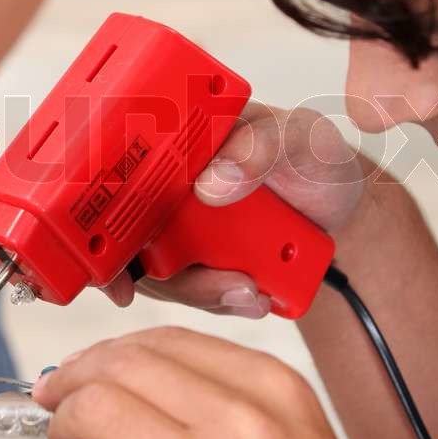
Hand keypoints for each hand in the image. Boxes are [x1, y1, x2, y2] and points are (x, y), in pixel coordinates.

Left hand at [35, 326, 420, 438]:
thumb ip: (229, 405)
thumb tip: (141, 388)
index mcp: (274, 390)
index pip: (167, 341)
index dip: (111, 351)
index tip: (88, 367)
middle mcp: (241, 420)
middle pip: (123, 366)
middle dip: (74, 379)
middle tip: (55, 398)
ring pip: (98, 413)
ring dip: (64, 424)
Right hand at [105, 102, 367, 317]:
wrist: (343, 210)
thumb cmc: (314, 159)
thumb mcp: (299, 138)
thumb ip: (260, 146)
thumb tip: (210, 180)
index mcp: (173, 138)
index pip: (113, 167)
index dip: (94, 211)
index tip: (107, 250)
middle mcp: (164, 185)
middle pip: (123, 236)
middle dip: (156, 273)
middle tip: (211, 284)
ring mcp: (180, 229)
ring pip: (157, 275)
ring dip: (201, 290)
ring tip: (251, 288)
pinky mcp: (200, 266)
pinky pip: (191, 294)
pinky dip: (221, 301)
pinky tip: (258, 294)